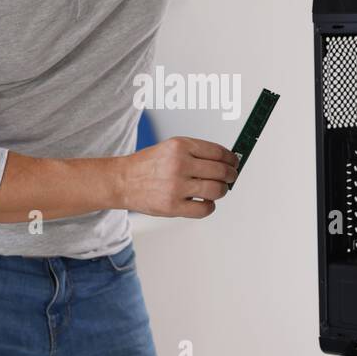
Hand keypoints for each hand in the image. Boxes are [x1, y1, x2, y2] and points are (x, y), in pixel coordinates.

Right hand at [116, 136, 239, 218]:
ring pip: (216, 190)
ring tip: (218, 190)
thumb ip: (196, 152)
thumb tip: (225, 161)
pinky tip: (205, 202)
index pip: (218, 152)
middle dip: (231, 176)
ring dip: (222, 191)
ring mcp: (176, 186)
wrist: (122, 181)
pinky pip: (205, 209)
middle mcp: (179, 164)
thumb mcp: (170, 148)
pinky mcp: (173, 206)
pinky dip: (210, 206)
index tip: (234, 162)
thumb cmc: (147, 165)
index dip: (231, 159)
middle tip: (231, 178)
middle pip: (221, 171)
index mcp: (180, 146)